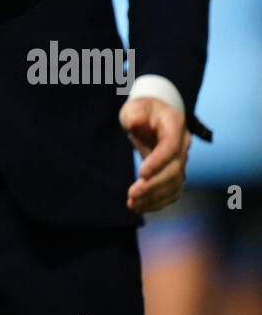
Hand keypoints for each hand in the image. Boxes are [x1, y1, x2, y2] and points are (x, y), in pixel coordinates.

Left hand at [120, 96, 190, 212]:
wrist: (153, 116)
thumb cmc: (143, 110)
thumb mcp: (135, 107)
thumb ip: (135, 113)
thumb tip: (135, 123)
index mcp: (175, 125)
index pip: (171, 147)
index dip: (158, 162)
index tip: (141, 173)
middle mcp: (183, 145)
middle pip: (175, 170)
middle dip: (154, 185)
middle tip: (132, 194)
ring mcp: (181, 160)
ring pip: (174, 185)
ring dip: (154, 197)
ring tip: (133, 204)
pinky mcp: (175, 173)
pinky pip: (172, 192)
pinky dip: (158, 202)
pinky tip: (140, 207)